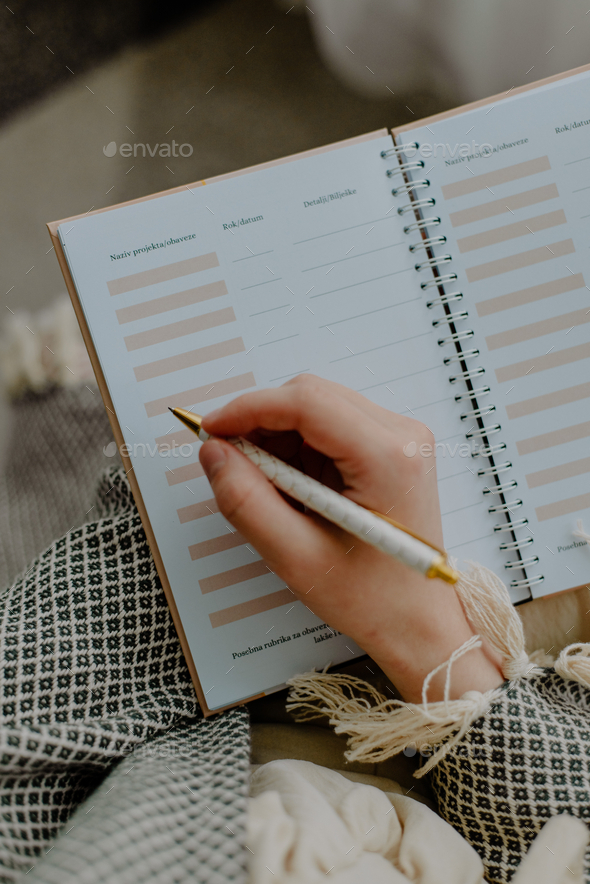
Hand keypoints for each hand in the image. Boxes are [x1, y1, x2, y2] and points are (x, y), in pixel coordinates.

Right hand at [199, 374, 502, 702]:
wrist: (418, 621)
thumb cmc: (373, 599)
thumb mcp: (296, 557)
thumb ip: (246, 502)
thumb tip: (214, 453)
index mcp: (389, 459)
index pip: (306, 402)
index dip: (249, 408)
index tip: (212, 430)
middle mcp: (402, 437)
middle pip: (311, 397)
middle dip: (261, 422)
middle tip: (229, 460)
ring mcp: (400, 440)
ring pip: (318, 408)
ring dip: (279, 436)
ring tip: (267, 487)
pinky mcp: (390, 448)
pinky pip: (330, 427)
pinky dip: (298, 447)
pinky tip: (292, 487)